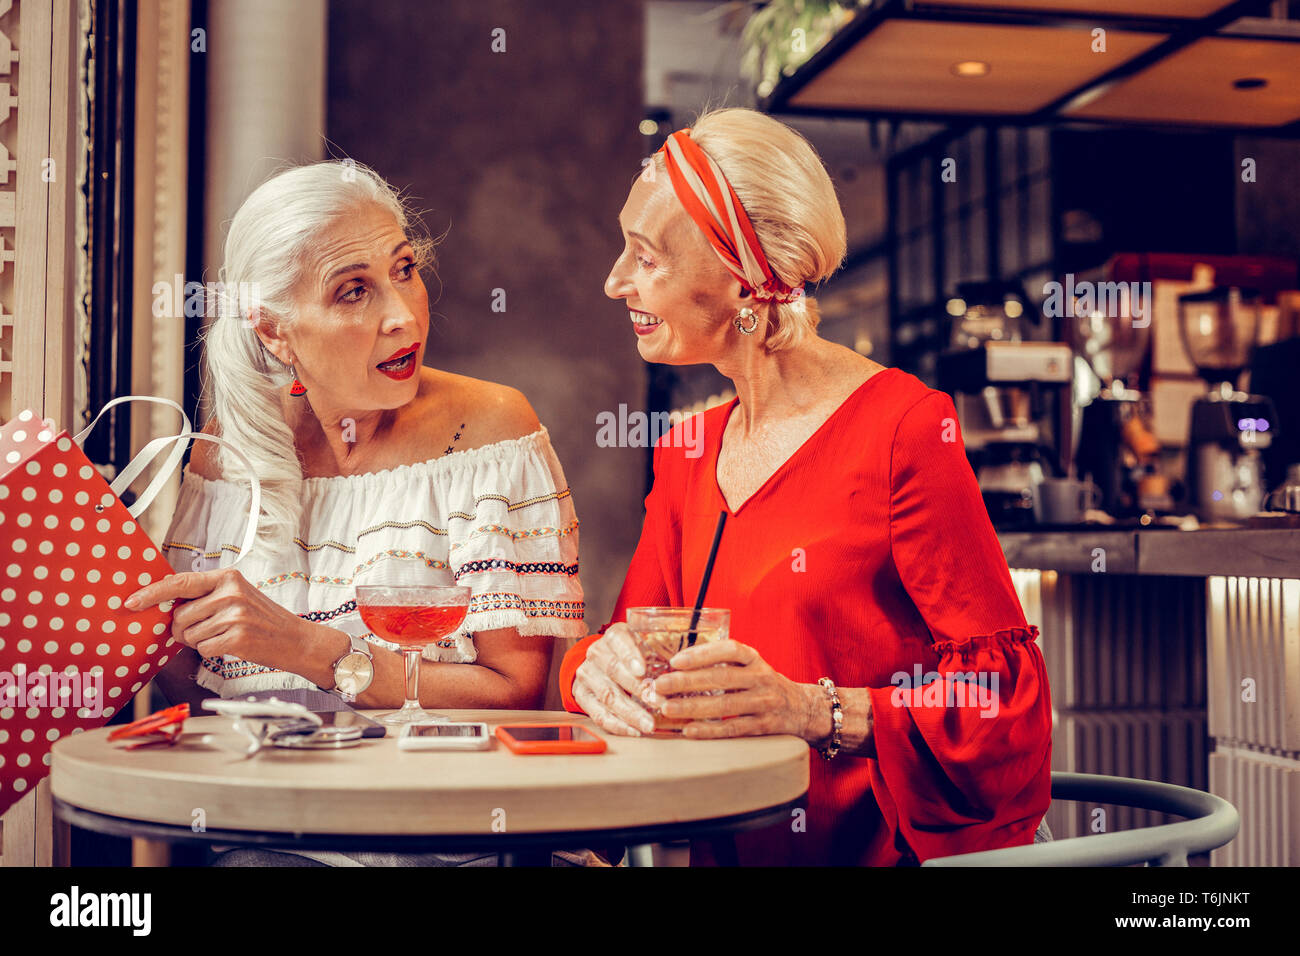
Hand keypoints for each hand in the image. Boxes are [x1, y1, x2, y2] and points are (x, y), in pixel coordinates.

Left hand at [124, 568, 306, 670]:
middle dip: (184, 629)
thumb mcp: (237, 597)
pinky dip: (212, 651)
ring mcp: (234, 614)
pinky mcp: (237, 637)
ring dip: (200, 641)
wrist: (295, 639)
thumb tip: (166, 609)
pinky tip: (231, 645)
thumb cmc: (263, 619)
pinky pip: (203, 649)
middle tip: (209, 629)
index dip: (152, 593)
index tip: (131, 602)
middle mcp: (230, 592)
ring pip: (189, 635)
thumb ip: (205, 597)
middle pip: (180, 616)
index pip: (180, 582)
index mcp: (227, 577)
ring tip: (225, 635)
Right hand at [571, 623, 654, 736]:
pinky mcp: (582, 696)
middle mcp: (597, 653)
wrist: (601, 662)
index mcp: (614, 636)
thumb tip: (687, 663)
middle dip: (638, 689)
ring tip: (649, 725)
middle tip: (659, 703)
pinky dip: (617, 725)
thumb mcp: (645, 643)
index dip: (630, 655)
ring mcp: (587, 675)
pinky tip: (634, 731)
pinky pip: (598, 714)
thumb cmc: (633, 653)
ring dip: (630, 713)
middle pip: (614, 671)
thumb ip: (661, 649)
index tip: (642, 669)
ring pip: (608, 696)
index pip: (618, 640)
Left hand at [653, 639, 819, 739]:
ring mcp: (764, 703)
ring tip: (667, 708)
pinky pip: (733, 729)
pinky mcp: (764, 726)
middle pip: (722, 678)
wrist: (801, 707)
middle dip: (687, 682)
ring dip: (693, 707)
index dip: (702, 654)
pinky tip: (688, 730)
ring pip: (725, 706)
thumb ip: (722, 663)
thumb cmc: (761, 683)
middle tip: (660, 685)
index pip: (730, 650)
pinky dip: (709, 731)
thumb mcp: (749, 666)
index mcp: (754, 659)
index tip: (676, 660)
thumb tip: (676, 665)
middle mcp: (761, 678)